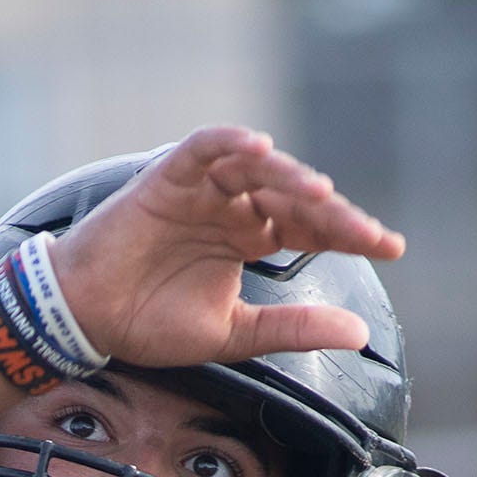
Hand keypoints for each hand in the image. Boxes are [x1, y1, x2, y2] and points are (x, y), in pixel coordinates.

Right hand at [50, 127, 401, 368]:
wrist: (86, 318)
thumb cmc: (149, 322)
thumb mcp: (235, 333)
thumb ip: (293, 327)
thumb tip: (357, 332)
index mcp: (249, 238)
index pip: (310, 227)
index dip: (350, 233)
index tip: (390, 246)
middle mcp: (232, 207)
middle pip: (293, 196)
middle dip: (332, 213)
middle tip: (364, 232)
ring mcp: (202, 189)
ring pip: (256, 169)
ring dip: (289, 176)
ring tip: (320, 194)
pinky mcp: (168, 177)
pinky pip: (203, 149)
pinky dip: (229, 143)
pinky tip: (258, 148)